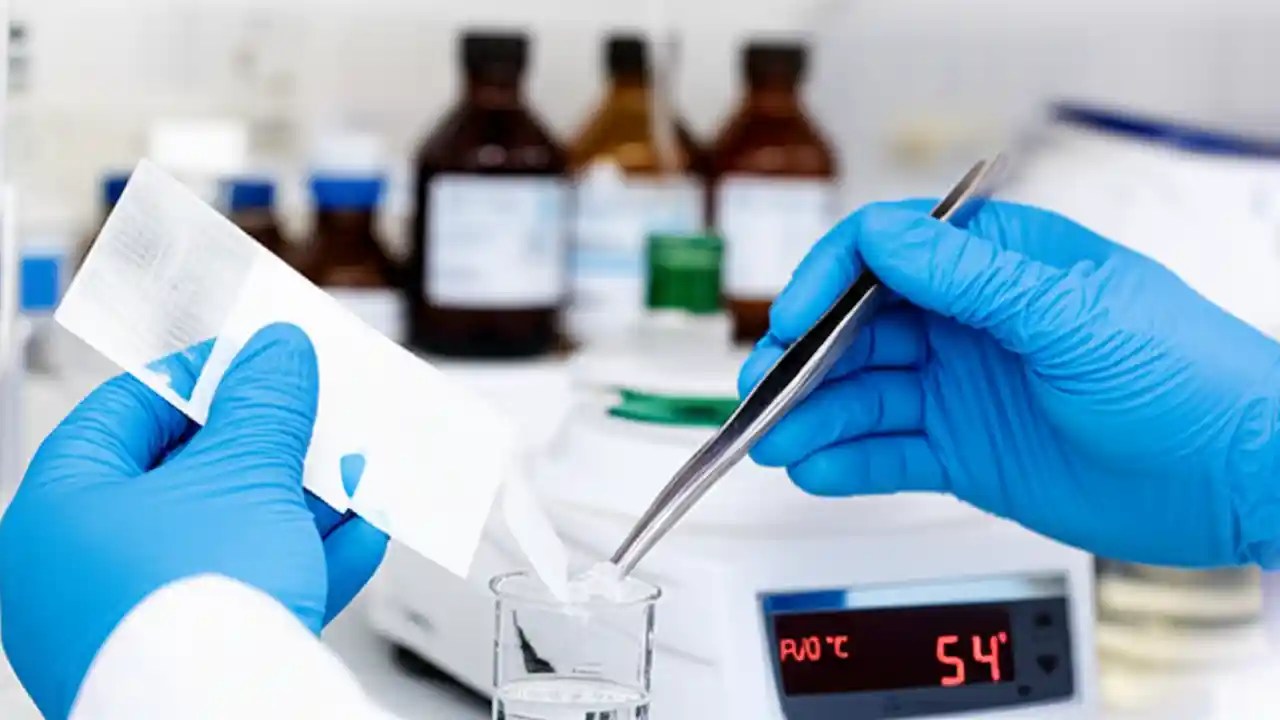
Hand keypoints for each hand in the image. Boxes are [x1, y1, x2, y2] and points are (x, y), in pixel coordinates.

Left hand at [0, 323, 387, 718]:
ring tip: (356, 468)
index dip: (201, 374)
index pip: (126, 412)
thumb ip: (265, 403)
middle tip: (316, 412)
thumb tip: (279, 352)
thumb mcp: (244, 476)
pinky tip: (362, 530)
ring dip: (305, 500)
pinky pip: (253, 591)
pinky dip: (309, 558)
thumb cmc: (193, 613)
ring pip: (232, 537)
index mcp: (58, 514)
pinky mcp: (196, 658)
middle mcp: (84, 571)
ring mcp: (140, 620)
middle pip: (189, 476)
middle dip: (272, 444)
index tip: (260, 358)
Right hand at [742, 200, 1279, 568]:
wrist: (1237, 480)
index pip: (886, 255)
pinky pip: (891, 454)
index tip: (797, 322)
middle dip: (806, 359)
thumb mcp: (1072, 314)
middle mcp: (970, 324)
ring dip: (815, 416)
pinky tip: (818, 469)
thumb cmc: (1185, 376)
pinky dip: (849, 463)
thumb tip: (885, 237)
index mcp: (996, 266)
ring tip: (776, 440)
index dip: (829, 283)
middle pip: (859, 330)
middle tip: (764, 390)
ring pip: (865, 397)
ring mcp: (963, 390)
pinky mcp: (967, 454)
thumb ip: (970, 278)